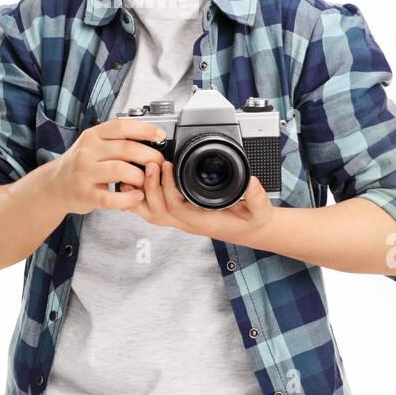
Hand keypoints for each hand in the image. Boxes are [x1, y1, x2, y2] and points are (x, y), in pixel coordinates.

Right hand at [49, 117, 167, 214]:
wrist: (54, 186)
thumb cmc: (79, 165)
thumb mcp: (93, 145)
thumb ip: (115, 141)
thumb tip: (149, 137)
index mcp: (92, 136)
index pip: (121, 127)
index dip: (144, 129)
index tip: (160, 134)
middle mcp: (87, 152)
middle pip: (126, 148)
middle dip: (149, 155)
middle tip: (160, 163)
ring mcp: (85, 173)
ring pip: (121, 170)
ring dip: (141, 177)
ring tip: (148, 181)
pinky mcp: (85, 194)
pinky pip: (111, 197)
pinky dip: (128, 198)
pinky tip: (137, 196)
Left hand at [130, 159, 274, 246]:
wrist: (251, 230)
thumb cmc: (251, 221)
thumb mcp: (260, 209)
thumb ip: (257, 197)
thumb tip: (251, 182)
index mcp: (204, 221)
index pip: (178, 208)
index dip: (168, 188)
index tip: (167, 166)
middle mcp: (189, 222)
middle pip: (158, 212)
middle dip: (151, 187)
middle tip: (151, 163)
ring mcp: (182, 220)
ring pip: (152, 214)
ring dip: (142, 194)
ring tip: (139, 172)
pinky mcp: (180, 215)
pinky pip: (154, 212)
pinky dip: (142, 200)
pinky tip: (135, 186)